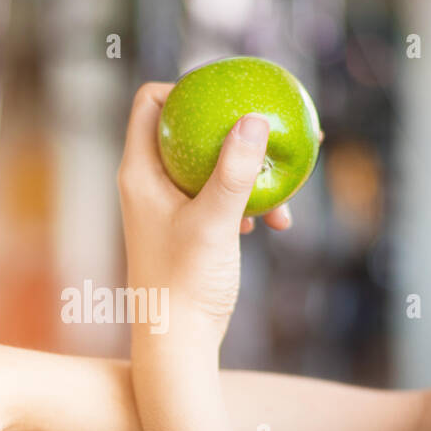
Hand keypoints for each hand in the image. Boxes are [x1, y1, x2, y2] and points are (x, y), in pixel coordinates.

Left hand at [117, 82, 287, 353]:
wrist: (178, 343)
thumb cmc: (185, 286)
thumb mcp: (214, 224)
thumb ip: (233, 173)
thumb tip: (255, 119)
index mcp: (139, 172)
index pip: (149, 103)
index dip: (183, 87)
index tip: (228, 95)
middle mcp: (150, 183)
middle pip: (189, 128)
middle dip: (233, 125)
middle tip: (274, 122)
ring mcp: (171, 207)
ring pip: (213, 165)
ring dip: (251, 169)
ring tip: (290, 179)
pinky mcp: (191, 228)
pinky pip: (222, 196)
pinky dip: (250, 201)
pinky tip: (277, 224)